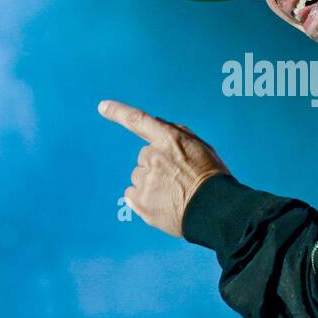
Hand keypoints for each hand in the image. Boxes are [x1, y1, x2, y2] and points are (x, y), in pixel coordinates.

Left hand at [98, 99, 230, 237]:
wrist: (214, 210)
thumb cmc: (212, 178)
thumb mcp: (202, 147)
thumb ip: (178, 133)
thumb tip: (159, 124)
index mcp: (169, 139)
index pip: (138, 120)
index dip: (118, 112)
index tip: (103, 106)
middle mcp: (153, 156)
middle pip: (144, 157)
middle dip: (155, 165)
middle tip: (176, 179)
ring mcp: (145, 179)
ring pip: (139, 177)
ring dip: (151, 183)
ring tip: (173, 194)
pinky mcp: (139, 201)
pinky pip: (132, 195)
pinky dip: (143, 199)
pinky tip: (162, 204)